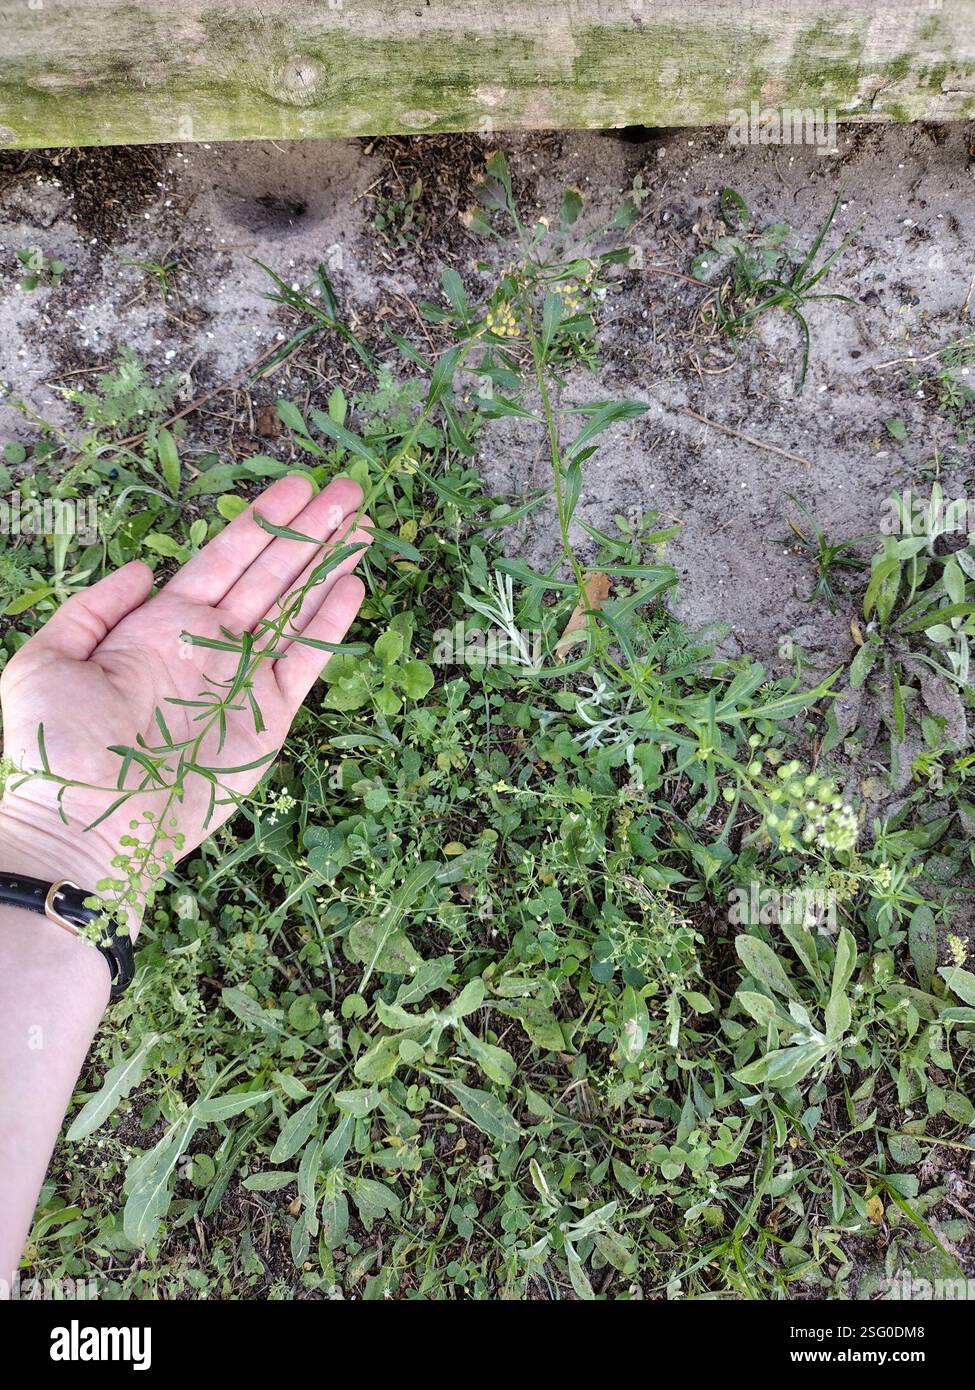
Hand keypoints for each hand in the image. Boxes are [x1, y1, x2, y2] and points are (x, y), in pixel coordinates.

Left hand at [0, 474, 371, 929]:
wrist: (88, 828)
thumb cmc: (55, 751)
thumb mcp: (47, 662)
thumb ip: (92, 609)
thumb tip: (141, 569)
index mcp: (159, 626)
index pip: (222, 560)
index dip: (262, 523)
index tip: (297, 486)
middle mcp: (208, 647)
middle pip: (271, 575)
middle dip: (309, 532)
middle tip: (348, 491)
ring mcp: (242, 682)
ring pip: (296, 609)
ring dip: (328, 566)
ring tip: (362, 524)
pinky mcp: (268, 719)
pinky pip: (306, 662)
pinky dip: (330, 625)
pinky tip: (352, 586)